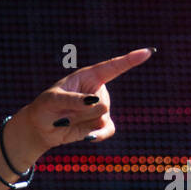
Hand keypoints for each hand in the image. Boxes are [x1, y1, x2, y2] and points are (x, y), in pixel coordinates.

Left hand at [7, 48, 153, 160]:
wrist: (42, 128)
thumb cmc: (45, 107)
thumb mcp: (53, 100)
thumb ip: (73, 99)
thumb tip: (96, 102)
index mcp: (89, 76)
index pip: (112, 67)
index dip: (130, 60)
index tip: (147, 52)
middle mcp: (99, 91)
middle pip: (103, 103)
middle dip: (82, 111)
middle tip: (63, 113)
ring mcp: (101, 108)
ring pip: (102, 117)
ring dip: (81, 122)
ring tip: (67, 120)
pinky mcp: (100, 124)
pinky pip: (107, 130)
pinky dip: (98, 135)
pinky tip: (88, 137)